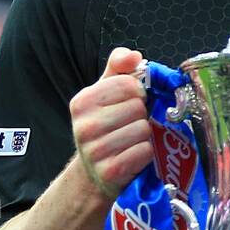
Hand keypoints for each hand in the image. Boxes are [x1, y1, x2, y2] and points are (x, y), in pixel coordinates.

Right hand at [69, 47, 153, 202]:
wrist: (96, 173)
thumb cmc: (107, 128)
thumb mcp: (107, 93)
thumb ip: (119, 68)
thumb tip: (134, 56)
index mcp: (82, 102)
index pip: (128, 84)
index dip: (138, 93)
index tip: (131, 102)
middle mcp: (84, 126)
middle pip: (138, 108)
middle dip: (141, 116)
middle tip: (130, 125)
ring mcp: (95, 151)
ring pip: (143, 130)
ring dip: (145, 136)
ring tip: (132, 141)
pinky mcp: (110, 172)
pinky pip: (145, 152)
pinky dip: (147, 154)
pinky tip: (134, 156)